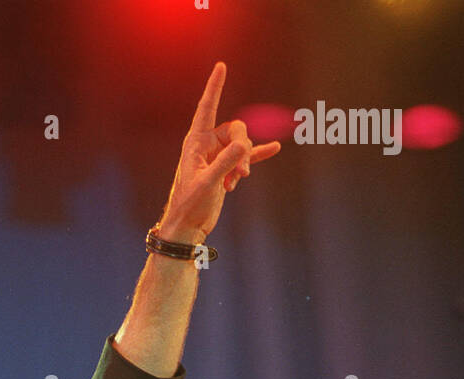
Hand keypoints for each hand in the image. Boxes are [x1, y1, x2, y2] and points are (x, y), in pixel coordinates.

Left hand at [157, 60, 280, 242]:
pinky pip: (247, 156)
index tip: (221, 67)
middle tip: (241, 173)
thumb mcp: (207, 184)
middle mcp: (207, 145)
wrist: (188, 226)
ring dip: (245, 162)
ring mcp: (218, 156)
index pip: (207, 108)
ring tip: (237, 181)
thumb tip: (244, 145)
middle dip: (243, 148)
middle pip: (236, 130)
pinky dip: (259, 154)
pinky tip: (275, 148)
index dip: (214, 87)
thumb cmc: (190, 204)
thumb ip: (225, 163)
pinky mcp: (227, 169)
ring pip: (242, 145)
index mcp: (196, 142)